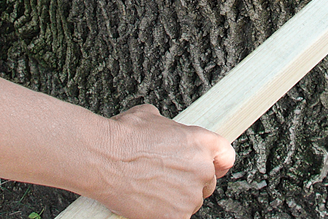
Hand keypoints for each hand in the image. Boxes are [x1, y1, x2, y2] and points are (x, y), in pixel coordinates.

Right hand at [94, 104, 234, 218]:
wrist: (101, 157)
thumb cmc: (122, 136)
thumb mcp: (152, 117)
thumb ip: (171, 130)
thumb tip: (167, 133)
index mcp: (200, 142)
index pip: (226, 156)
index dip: (217, 162)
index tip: (213, 167)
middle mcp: (201, 168)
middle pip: (207, 181)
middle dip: (190, 181)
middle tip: (166, 177)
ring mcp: (190, 195)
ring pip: (191, 201)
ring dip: (176, 198)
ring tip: (151, 187)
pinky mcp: (175, 216)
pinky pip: (177, 217)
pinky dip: (164, 212)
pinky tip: (148, 201)